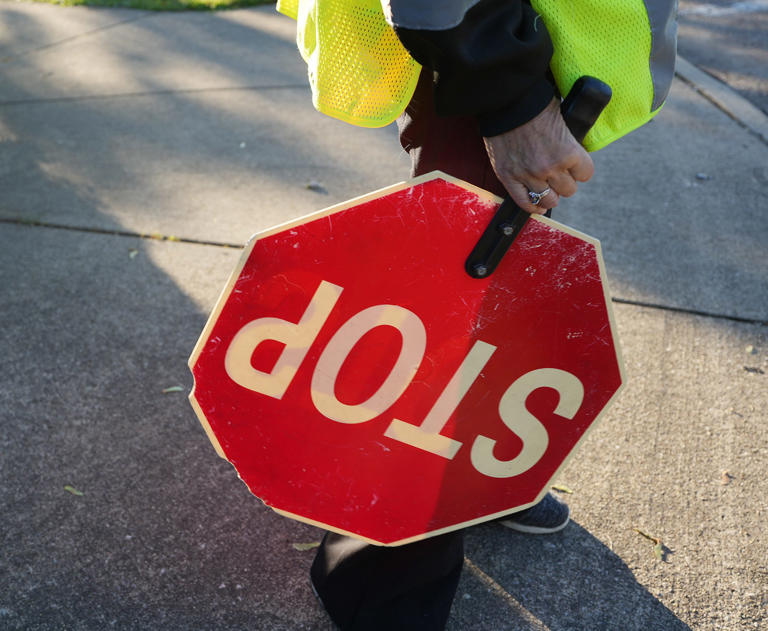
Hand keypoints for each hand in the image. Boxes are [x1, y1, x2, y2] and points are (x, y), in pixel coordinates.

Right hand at [483, 98, 593, 213]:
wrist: (506, 101)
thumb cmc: (536, 104)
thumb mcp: (564, 119)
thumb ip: (569, 140)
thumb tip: (573, 153)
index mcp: (568, 152)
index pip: (585, 174)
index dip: (580, 169)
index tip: (575, 165)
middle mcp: (549, 168)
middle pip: (568, 190)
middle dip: (565, 181)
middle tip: (559, 173)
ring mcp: (528, 175)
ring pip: (549, 200)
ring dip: (550, 194)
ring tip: (548, 186)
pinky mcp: (508, 177)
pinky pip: (524, 202)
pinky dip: (533, 206)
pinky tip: (537, 204)